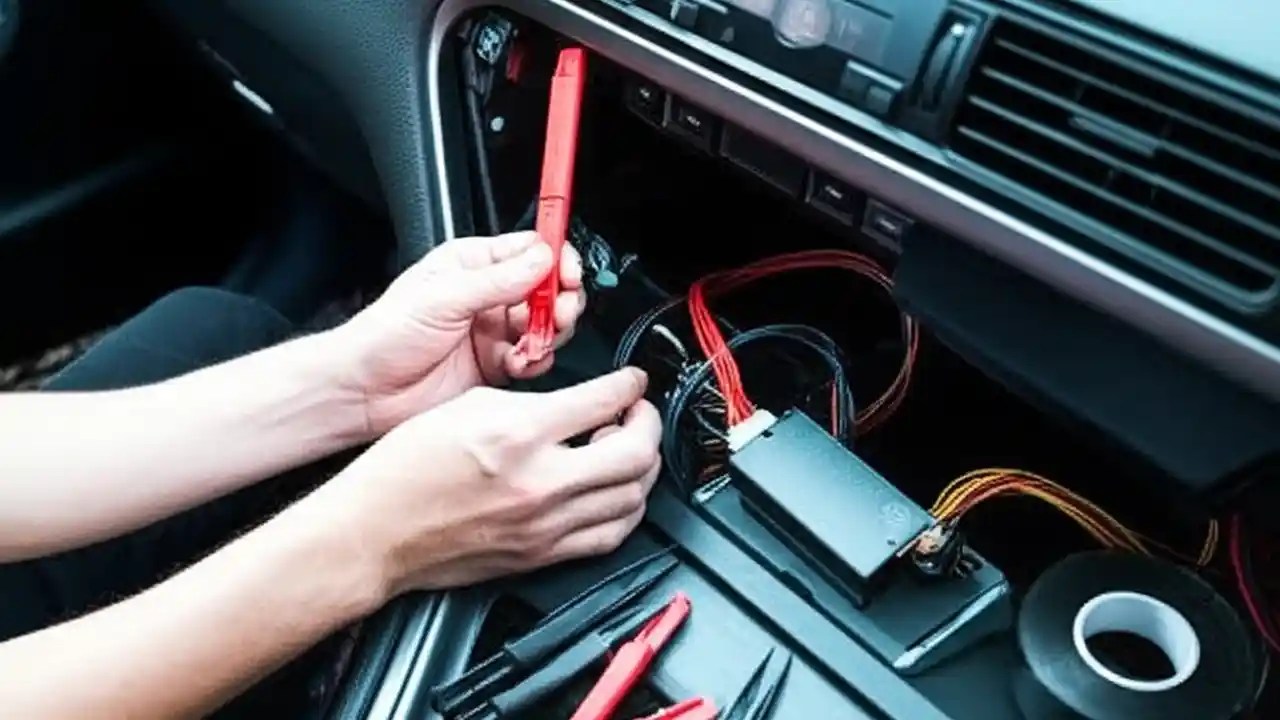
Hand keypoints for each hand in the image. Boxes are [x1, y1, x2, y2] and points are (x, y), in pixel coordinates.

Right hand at [316, 368, 661, 595]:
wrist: (372, 531)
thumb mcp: (466, 406)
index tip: (633, 382)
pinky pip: (611, 535)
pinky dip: (626, 509)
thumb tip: (579, 400)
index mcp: (517, 433)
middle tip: (638, 413)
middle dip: (648, 424)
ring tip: (626, 450)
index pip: (605, 400)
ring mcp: (544, 526)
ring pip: (633, 496)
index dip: (631, 384)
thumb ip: (532, 401)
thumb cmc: (402, 470)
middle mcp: (539, 482)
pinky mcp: (541, 555)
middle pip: (635, 451)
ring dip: (642, 467)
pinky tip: (614, 493)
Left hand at [332, 232, 584, 435]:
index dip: (557, 259)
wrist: (365, 391)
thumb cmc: (385, 335)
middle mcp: (488, 295)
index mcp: (472, 264)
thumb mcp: (443, 297)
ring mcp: (493, 331)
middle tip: (558, 313)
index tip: (567, 274)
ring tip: (535, 342)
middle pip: (547, 288)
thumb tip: (542, 260)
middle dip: (560, 300)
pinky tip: (518, 364)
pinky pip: (533, 359)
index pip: (531, 249)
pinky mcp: (496, 365)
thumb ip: (498, 280)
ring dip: (549, 334)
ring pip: (545, 325)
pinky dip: (534, 362)